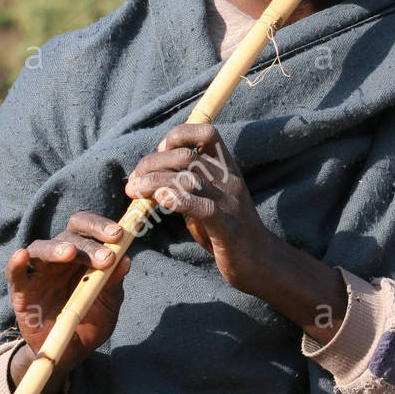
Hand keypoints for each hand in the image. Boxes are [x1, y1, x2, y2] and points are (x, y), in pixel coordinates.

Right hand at [5, 212, 131, 378]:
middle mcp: (59, 258)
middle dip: (89, 243)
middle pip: (68, 235)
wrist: (71, 352)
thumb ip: (114, 283)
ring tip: (70, 253)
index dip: (101, 226)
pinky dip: (16, 263)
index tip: (119, 235)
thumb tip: (126, 260)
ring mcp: (39, 272)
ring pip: (41, 248)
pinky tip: (21, 256)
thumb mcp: (108, 304)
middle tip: (106, 258)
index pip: (87, 229)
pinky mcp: (21, 290)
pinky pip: (15, 273)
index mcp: (83, 255)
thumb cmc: (91, 322)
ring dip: (55, 248)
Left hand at [124, 122, 273, 292]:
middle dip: (152, 164)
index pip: (206, 132)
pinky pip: (202, 208)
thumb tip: (150, 174)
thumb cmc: (227, 229)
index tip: (160, 153)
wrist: (260, 261)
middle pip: (186, 156)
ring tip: (134, 191)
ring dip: (153, 182)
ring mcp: (229, 203)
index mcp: (227, 168)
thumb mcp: (208, 197)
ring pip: (187, 179)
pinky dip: (177, 200)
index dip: (178, 136)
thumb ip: (187, 183)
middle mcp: (229, 179)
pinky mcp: (226, 228)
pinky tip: (161, 200)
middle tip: (133, 181)